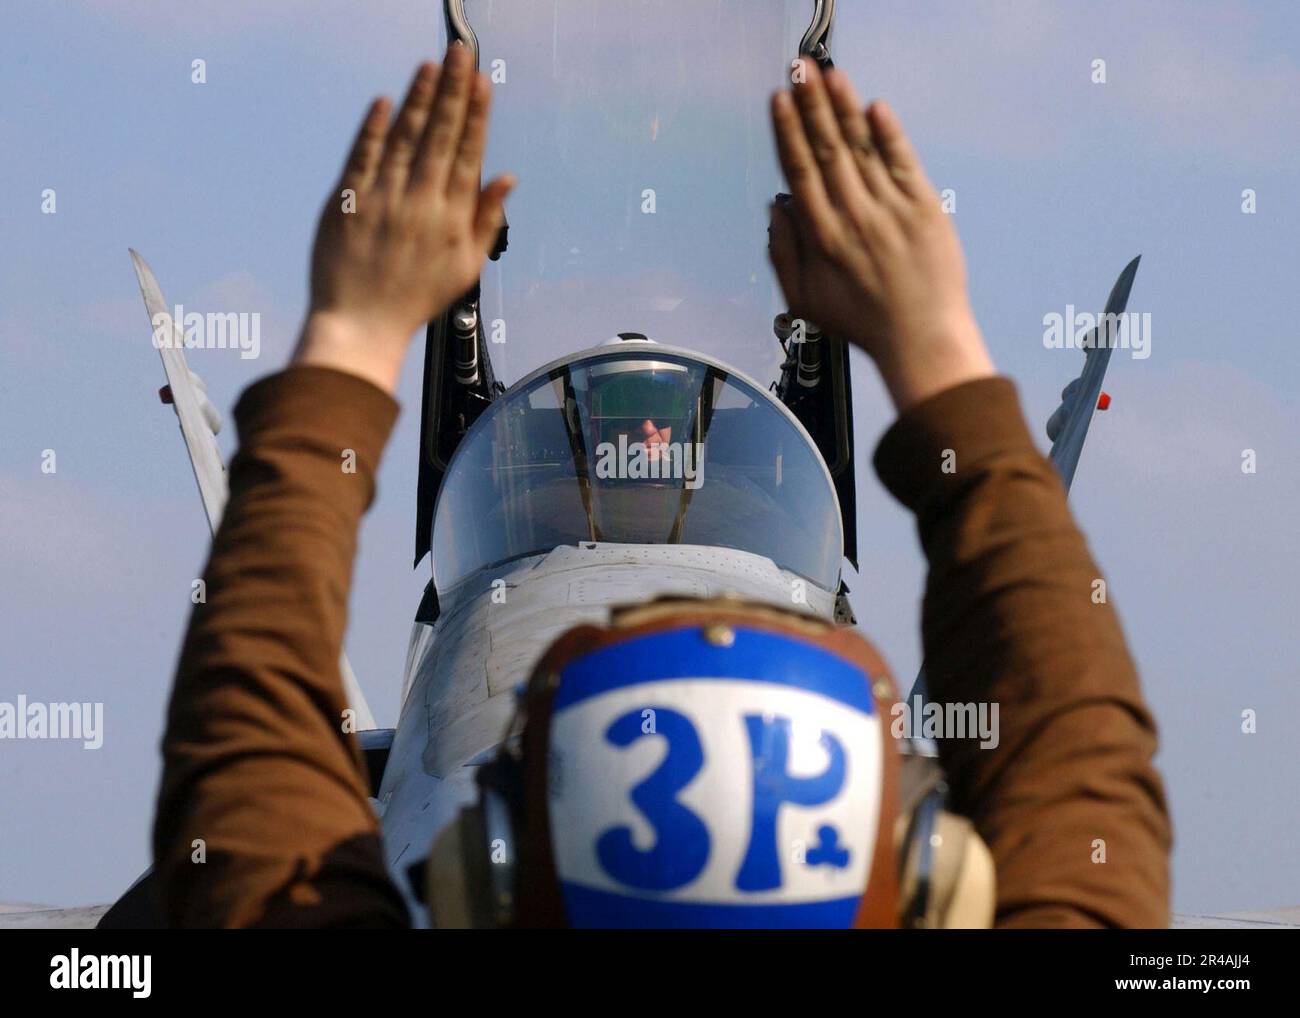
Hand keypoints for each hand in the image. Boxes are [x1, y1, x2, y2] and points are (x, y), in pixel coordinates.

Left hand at [293, 46, 514, 394]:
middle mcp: (421, 204)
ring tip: (431, 65)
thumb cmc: (416, 299)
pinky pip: (363, 156)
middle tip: (459, 53)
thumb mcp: (466, 267)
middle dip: (452, 91)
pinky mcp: (347, 202)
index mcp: (452, 219)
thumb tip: (507, 178)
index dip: (476, 116)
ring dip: (419, 99)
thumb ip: (488, 219)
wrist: (361, 324)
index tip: (482, 82)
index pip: (468, 155)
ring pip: (405, 139)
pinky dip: (374, 128)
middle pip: (440, 136)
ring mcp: (383, 200)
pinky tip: (386, 102)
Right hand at [768, 63, 992, 411]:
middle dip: (811, 106)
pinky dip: (889, 135)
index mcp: (823, 238)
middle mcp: (854, 217)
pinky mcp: (924, 209)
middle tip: (799, 71)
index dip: (788, 132)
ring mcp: (891, 211)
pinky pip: (904, 163)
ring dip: (845, 109)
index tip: (778, 101)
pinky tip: (875, 107)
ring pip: (862, 149)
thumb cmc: (862, 322)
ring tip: (830, 75)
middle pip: (828, 150)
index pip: (801, 172)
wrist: (922, 338)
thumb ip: (784, 254)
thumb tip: (776, 209)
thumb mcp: (805, 301)